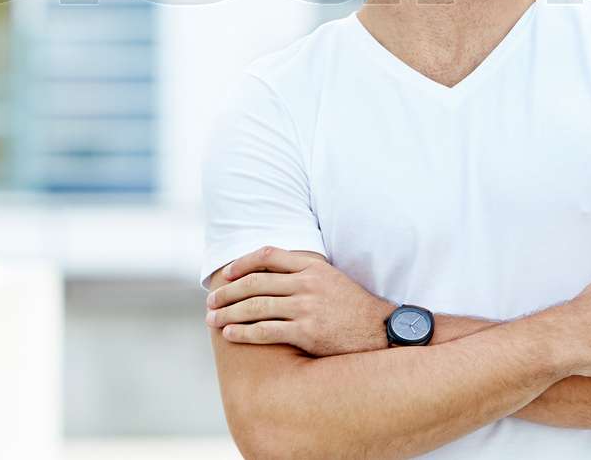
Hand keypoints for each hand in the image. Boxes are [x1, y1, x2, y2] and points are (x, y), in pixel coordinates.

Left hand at [206, 246, 394, 355]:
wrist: (380, 331)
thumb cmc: (352, 307)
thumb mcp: (331, 278)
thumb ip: (303, 272)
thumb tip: (268, 274)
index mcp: (312, 267)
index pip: (268, 256)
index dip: (243, 263)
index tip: (227, 274)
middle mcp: (307, 284)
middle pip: (255, 283)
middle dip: (227, 292)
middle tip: (211, 301)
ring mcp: (306, 308)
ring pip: (256, 307)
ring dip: (229, 313)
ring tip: (212, 320)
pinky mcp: (307, 332)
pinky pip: (266, 331)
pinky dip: (243, 332)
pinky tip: (230, 334)